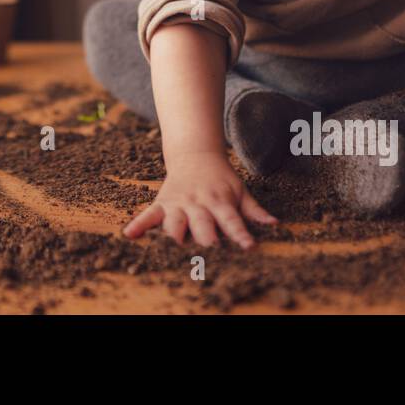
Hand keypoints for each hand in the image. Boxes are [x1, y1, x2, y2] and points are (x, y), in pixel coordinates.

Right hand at [122, 150, 275, 249]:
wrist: (194, 154)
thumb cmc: (220, 178)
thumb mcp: (240, 190)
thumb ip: (254, 210)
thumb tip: (274, 224)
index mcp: (219, 201)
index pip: (232, 220)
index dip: (240, 233)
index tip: (248, 246)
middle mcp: (198, 203)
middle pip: (201, 223)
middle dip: (205, 237)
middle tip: (210, 251)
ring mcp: (178, 204)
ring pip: (174, 222)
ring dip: (174, 235)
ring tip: (174, 248)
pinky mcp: (162, 203)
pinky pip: (149, 215)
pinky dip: (139, 224)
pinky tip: (130, 235)